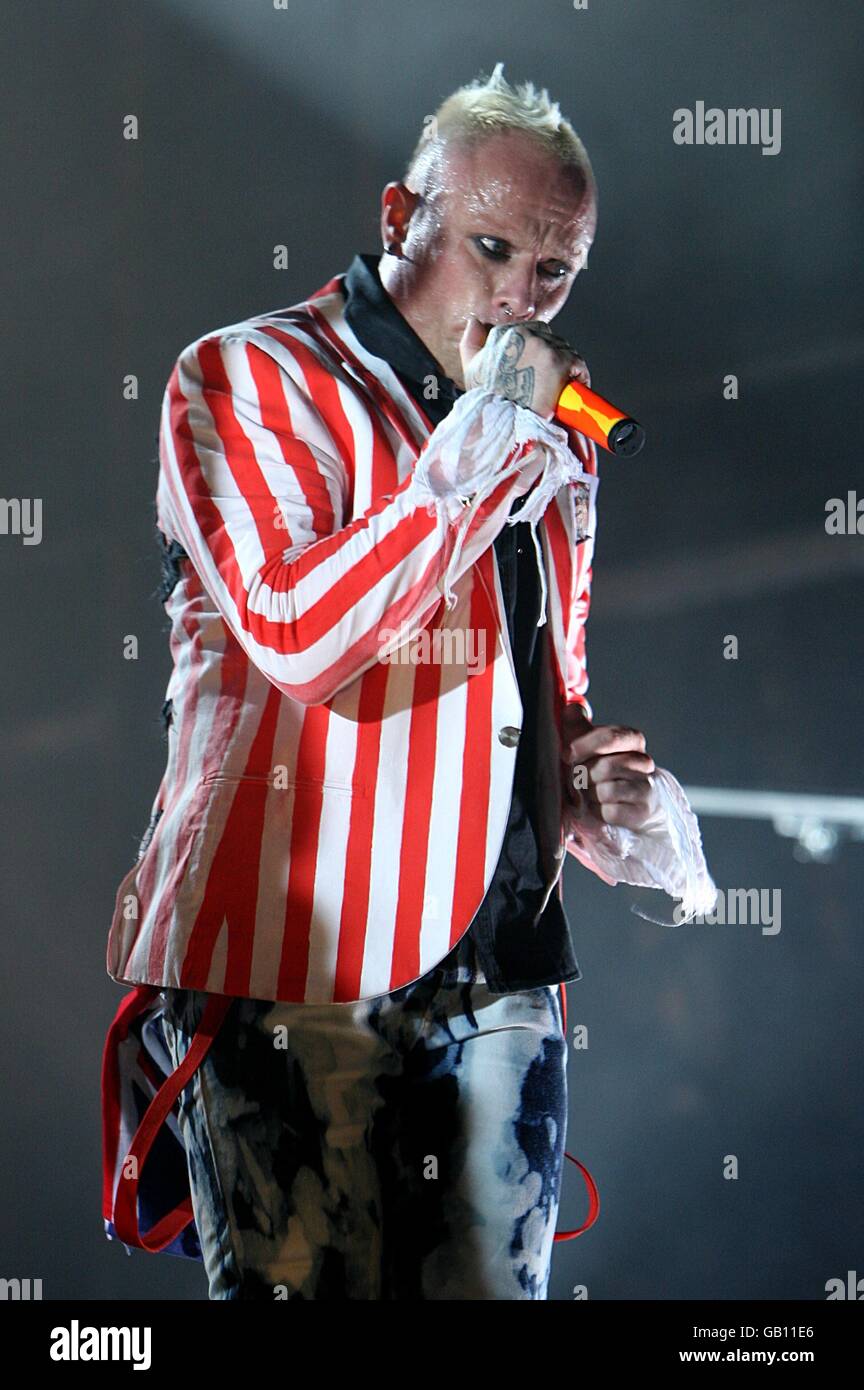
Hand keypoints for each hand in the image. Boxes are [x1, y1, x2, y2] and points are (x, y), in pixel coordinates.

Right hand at [459, 317, 589, 420]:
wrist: (503, 426)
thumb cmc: (488, 403)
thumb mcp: (472, 370)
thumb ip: (471, 343)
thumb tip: (475, 322)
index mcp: (501, 334)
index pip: (530, 331)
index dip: (536, 352)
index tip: (536, 371)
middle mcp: (521, 334)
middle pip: (549, 337)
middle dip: (552, 357)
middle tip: (548, 382)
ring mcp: (541, 346)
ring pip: (565, 349)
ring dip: (566, 368)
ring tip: (558, 388)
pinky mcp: (558, 361)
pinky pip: (577, 363)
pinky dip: (578, 377)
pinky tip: (568, 391)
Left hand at [560, 705, 659, 832]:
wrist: (630, 802)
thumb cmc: (603, 769)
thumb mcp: (589, 745)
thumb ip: (578, 726)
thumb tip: (571, 708)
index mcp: (632, 740)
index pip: (610, 737)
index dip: (583, 745)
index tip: (566, 755)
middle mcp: (644, 762)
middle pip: (603, 767)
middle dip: (583, 776)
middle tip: (577, 780)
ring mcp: (645, 787)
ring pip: (605, 791)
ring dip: (589, 795)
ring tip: (589, 794)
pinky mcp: (642, 812)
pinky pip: (609, 812)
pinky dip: (598, 812)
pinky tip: (599, 808)